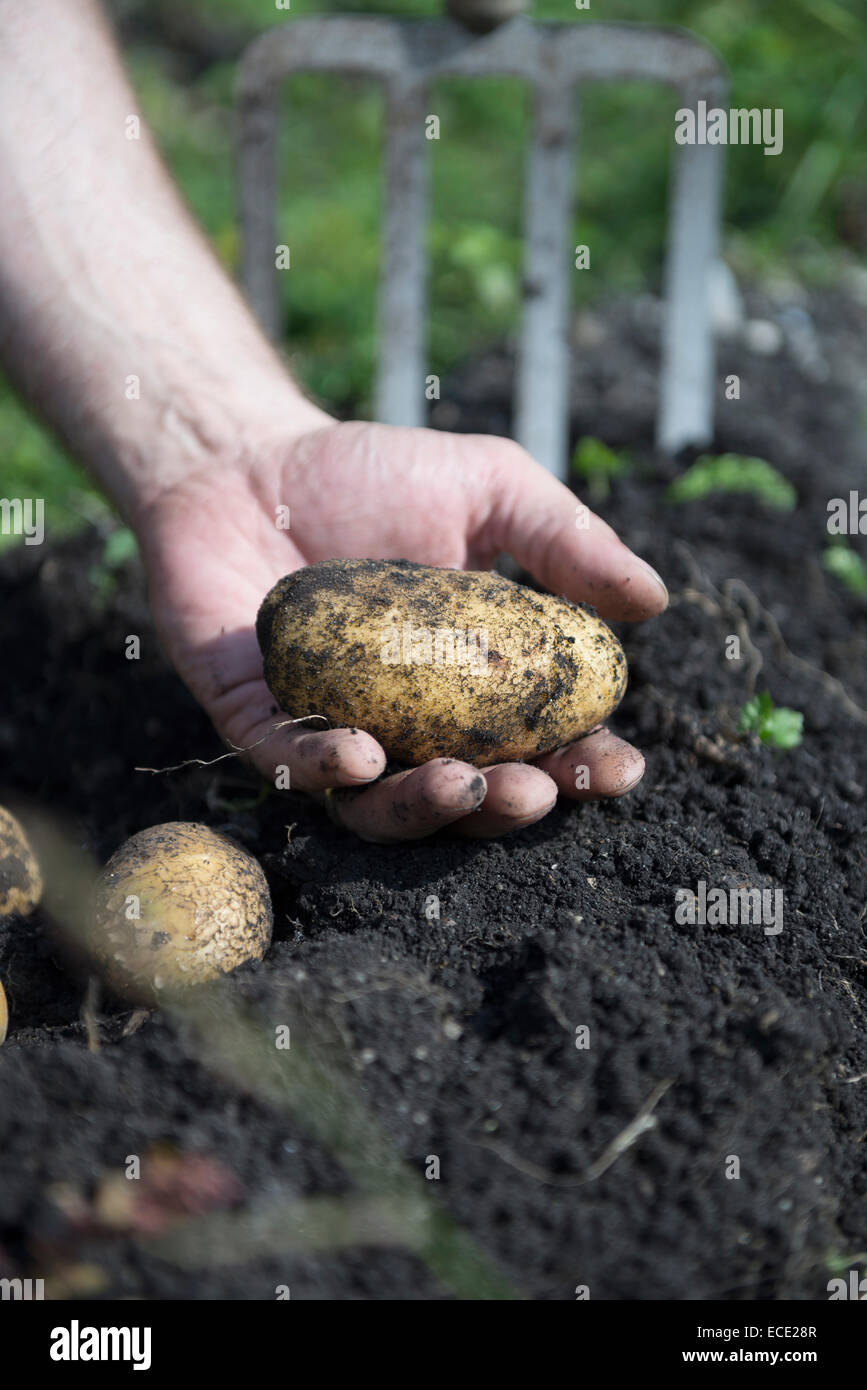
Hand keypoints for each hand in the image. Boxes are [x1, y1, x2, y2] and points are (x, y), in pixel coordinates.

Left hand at [137, 417, 666, 840]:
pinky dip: (324, 769)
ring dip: (425, 808)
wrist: (251, 451)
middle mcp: (404, 721)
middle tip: (537, 792)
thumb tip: (653, 602)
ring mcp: (327, 725)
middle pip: (463, 790)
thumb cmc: (374, 473)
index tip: (618, 767)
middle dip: (506, 803)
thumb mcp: (488, 490)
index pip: (536, 740)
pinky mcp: (252, 717)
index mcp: (470, 682)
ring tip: (466, 785)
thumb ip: (564, 542)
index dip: (581, 763)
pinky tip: (362, 757)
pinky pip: (287, 763)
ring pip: (377, 804)